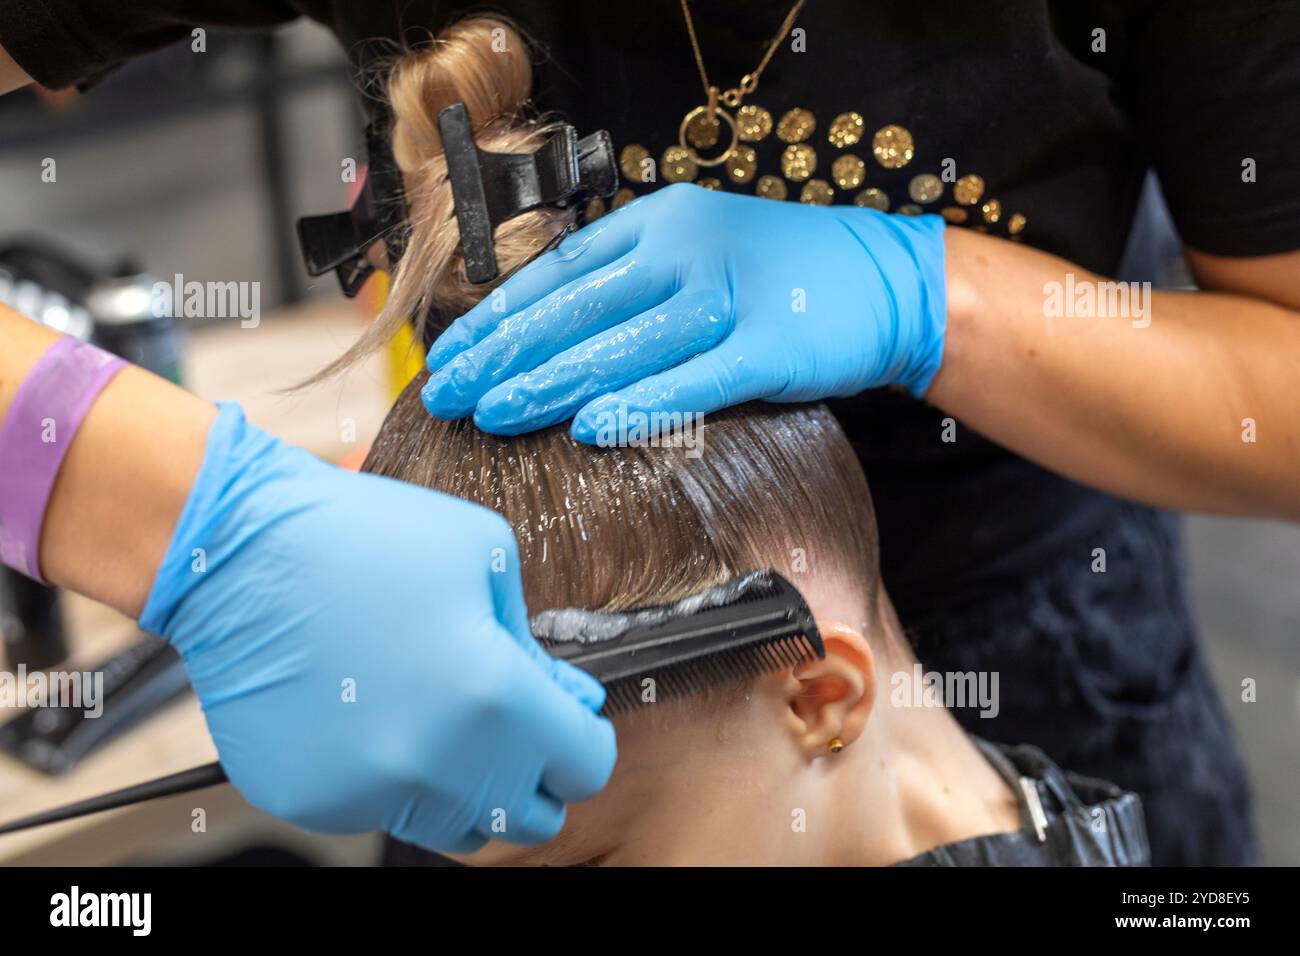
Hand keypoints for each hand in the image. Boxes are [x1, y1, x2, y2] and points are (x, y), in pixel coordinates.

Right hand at [140, 403, 615, 852]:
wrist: (237, 552)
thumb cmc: (365, 538)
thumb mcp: (486, 559)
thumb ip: (537, 647)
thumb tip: (568, 700)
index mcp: (493, 699)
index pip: (584, 769)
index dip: (582, 739)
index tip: (567, 719)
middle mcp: (434, 763)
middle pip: (527, 818)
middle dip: (533, 772)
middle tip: (510, 724)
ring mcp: (367, 791)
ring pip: (454, 824)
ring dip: (466, 783)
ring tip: (436, 715)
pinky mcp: (313, 801)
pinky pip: (381, 811)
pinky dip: (391, 779)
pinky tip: (370, 715)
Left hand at [422, 182, 947, 439]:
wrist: (888, 277)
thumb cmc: (782, 274)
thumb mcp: (699, 251)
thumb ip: (631, 284)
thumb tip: (549, 336)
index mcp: (660, 222)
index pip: (558, 273)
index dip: (499, 318)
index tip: (452, 357)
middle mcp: (687, 248)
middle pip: (577, 308)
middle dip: (503, 356)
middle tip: (448, 396)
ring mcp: (730, 294)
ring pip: (622, 344)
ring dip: (551, 383)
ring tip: (493, 416)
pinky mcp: (772, 346)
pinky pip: (694, 379)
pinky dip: (639, 404)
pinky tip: (588, 427)